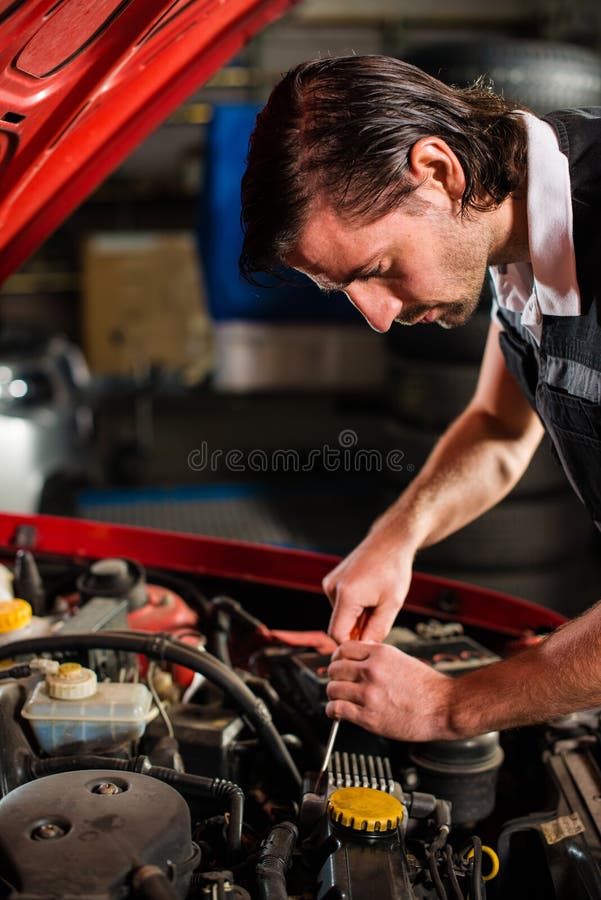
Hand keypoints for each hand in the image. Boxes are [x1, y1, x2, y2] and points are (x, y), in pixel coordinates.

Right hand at [322, 515, 414, 642]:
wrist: (389, 541)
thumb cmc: (393, 569)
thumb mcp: (392, 604)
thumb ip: (377, 631)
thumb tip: (365, 648)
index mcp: (347, 595)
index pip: (338, 635)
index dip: (353, 644)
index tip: (370, 644)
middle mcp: (332, 588)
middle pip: (338, 626)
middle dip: (356, 630)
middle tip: (379, 621)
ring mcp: (330, 583)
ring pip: (339, 616)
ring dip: (355, 619)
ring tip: (376, 605)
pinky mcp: (331, 580)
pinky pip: (339, 605)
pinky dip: (353, 608)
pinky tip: (369, 598)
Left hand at [326, 641, 453, 741]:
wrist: (445, 707)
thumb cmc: (428, 687)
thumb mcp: (401, 659)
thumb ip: (377, 659)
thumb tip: (357, 662)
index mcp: (380, 654)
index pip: (342, 649)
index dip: (337, 658)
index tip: (338, 666)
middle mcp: (372, 670)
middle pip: (334, 668)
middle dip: (334, 677)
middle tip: (338, 684)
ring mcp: (369, 693)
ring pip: (332, 689)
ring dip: (333, 695)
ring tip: (339, 700)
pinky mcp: (369, 716)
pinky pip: (337, 709)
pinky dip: (333, 712)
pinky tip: (338, 714)